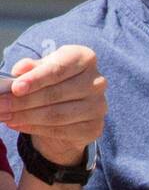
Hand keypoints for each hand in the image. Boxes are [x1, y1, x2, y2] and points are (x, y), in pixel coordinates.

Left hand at [0, 45, 106, 166]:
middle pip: (56, 93)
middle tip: (0, 104)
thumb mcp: (40, 69)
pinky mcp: (94, 128)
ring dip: (26, 116)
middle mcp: (97, 82)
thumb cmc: (52, 82)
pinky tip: (18, 124)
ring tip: (5, 115)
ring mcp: (98, 107)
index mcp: (84, 58)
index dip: (36, 79)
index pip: (59, 69)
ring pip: (57, 114)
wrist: (68, 109)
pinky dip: (35, 128)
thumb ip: (31, 68)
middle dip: (23, 101)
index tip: (16, 88)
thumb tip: (19, 71)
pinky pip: (61, 130)